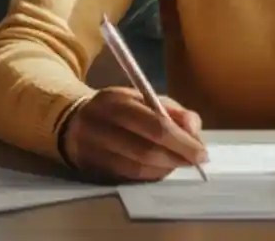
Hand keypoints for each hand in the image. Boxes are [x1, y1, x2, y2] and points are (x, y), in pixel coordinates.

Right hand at [60, 87, 207, 181]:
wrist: (73, 120)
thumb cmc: (118, 108)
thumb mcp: (143, 98)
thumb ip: (172, 110)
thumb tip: (194, 130)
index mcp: (115, 100)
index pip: (154, 124)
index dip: (181, 141)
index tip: (202, 151)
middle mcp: (101, 124)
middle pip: (145, 150)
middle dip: (177, 158)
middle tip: (196, 162)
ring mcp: (93, 148)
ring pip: (137, 167)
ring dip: (165, 168)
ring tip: (179, 164)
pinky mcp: (92, 167)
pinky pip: (128, 176)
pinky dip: (150, 175)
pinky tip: (161, 169)